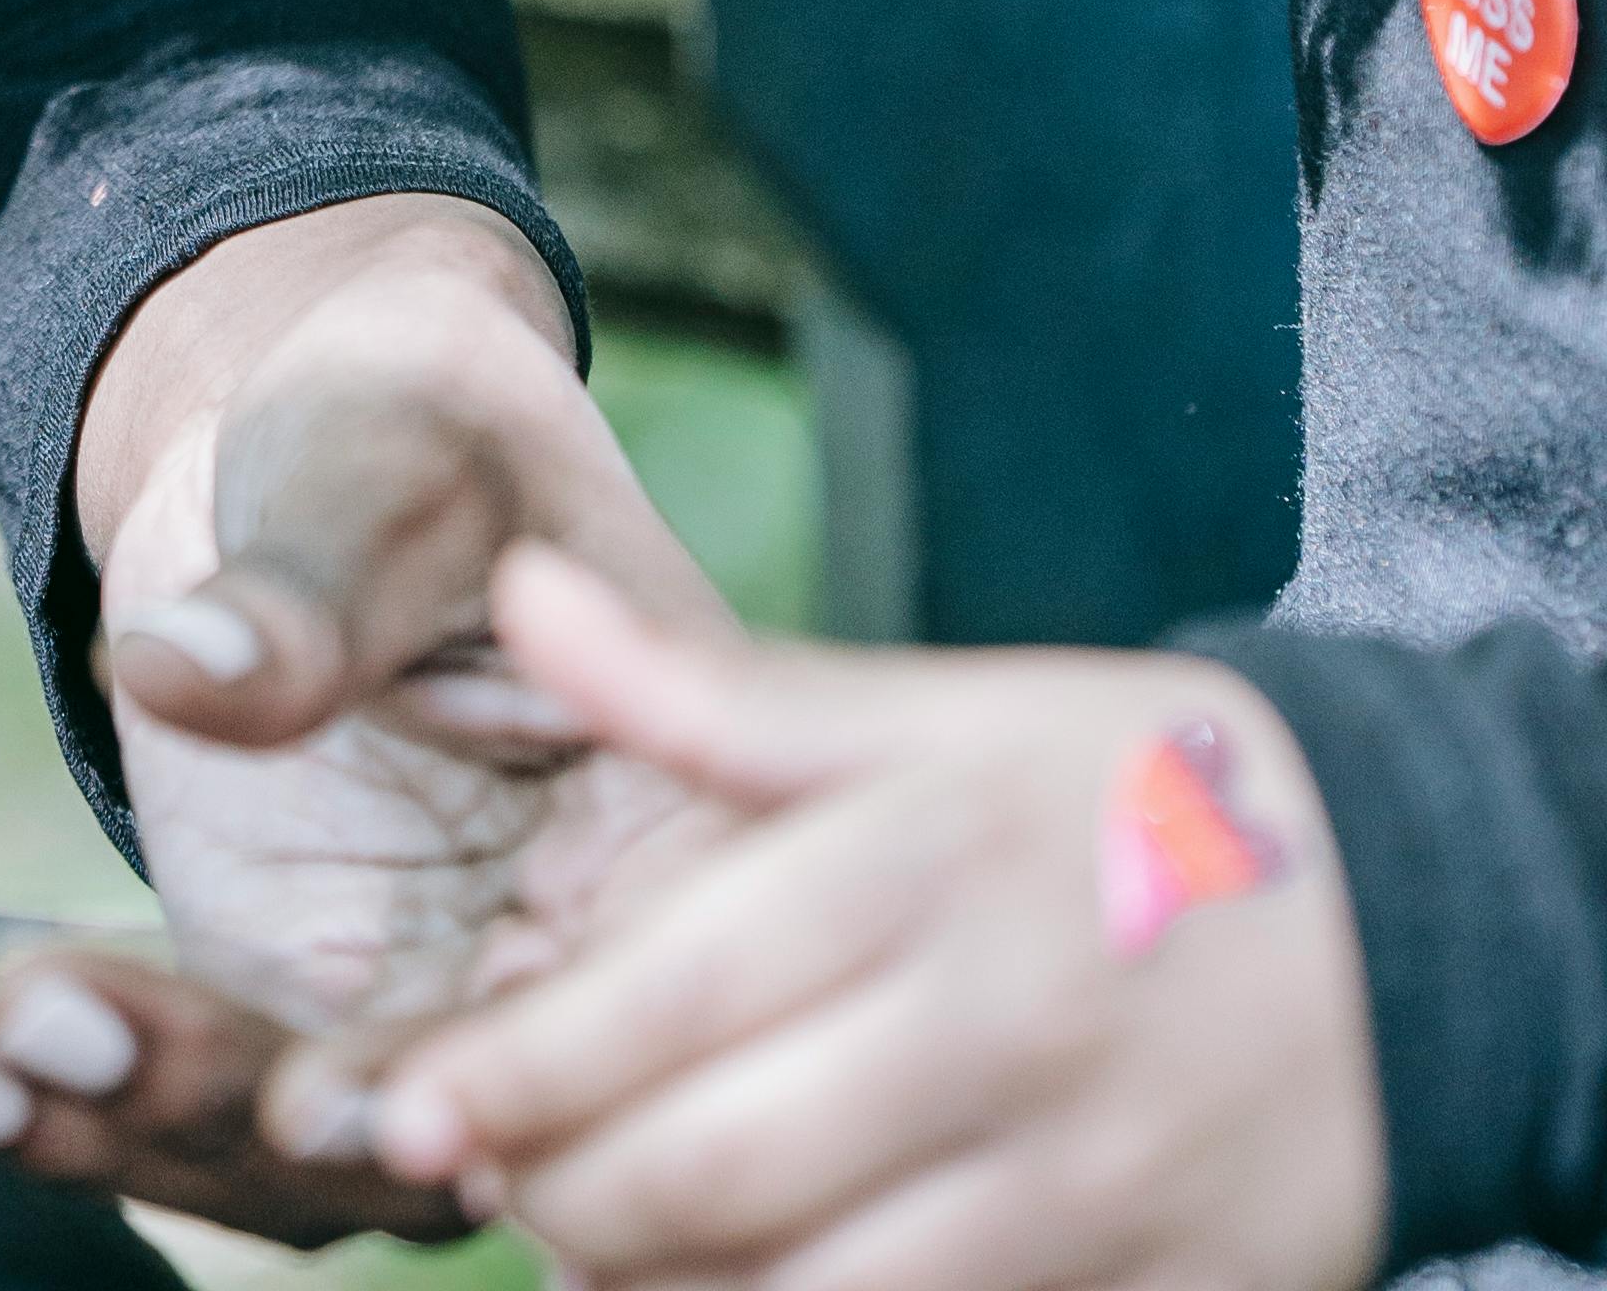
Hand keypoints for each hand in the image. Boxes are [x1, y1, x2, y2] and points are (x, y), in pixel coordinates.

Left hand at [0, 200, 731, 1240]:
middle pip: (463, 1143)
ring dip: (132, 1129)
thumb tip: (185, 674)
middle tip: (79, 1045)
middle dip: (260, 1132)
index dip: (481, 1097)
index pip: (628, 1035)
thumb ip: (315, 588)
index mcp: (680, 844)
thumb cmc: (408, 421)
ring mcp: (432, 1015)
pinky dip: (74, 1106)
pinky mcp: (293, 1013)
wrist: (314, 423)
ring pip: (312, 1167)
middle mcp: (572, 970)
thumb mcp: (388, 465)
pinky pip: (198, 1106)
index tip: (309, 1098)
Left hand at [349, 547, 1387, 1290]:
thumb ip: (714, 697)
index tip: (409, 1107)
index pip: (671, 997)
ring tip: (588, 1265)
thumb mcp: (936, 718)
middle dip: (568, 1197)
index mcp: (927, 865)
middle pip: (719, 1170)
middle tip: (491, 1188)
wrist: (1409, 916)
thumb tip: (518, 596)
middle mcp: (997, 1029)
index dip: (519, 1067)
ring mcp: (1085, 1186)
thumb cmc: (1125, 799)